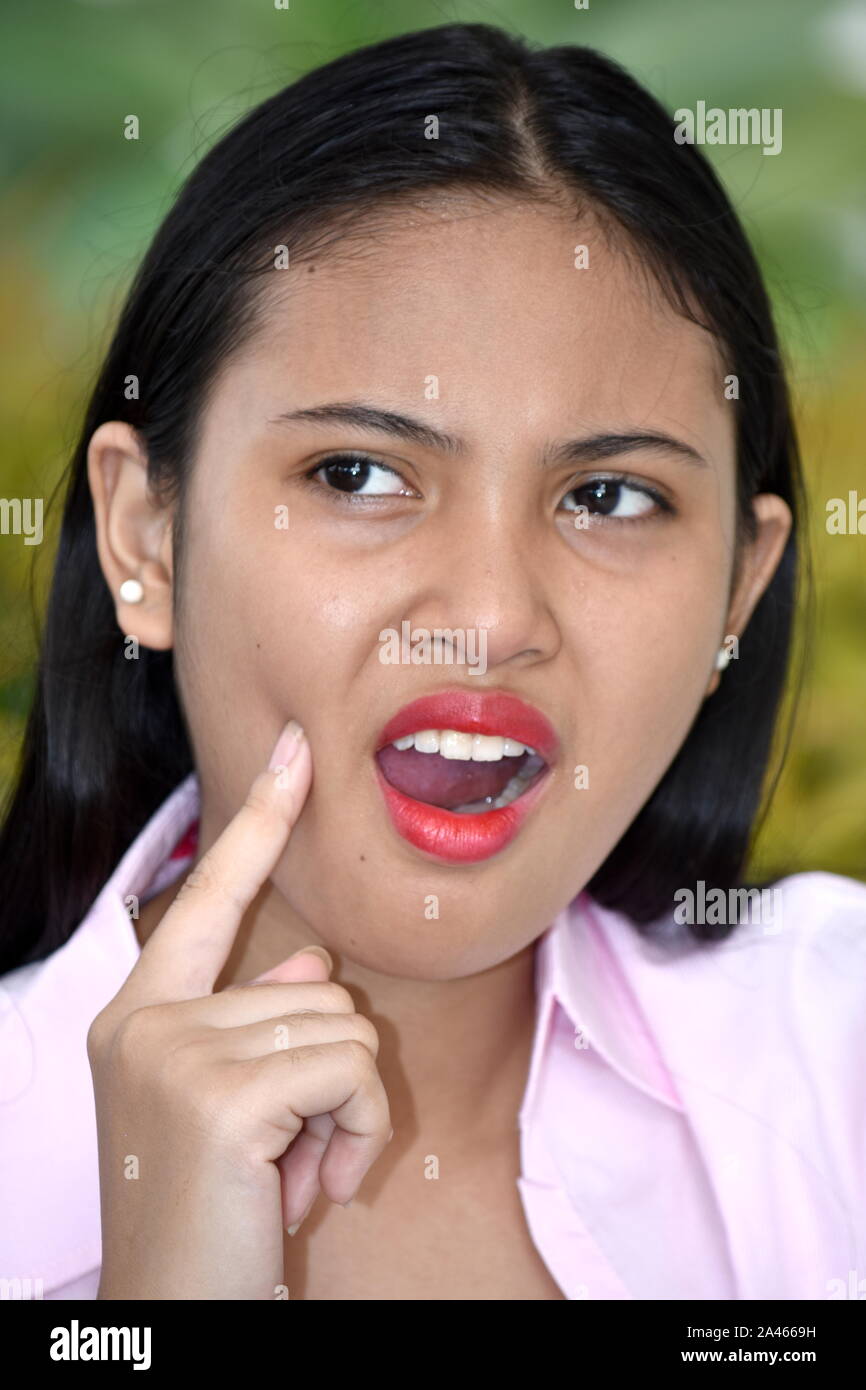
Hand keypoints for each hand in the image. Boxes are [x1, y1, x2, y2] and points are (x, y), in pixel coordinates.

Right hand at [87, 720, 390, 1298]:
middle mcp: (144, 1020)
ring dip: (348, 1112)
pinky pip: (353, 1070)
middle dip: (333, 1077)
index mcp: (139, 1013)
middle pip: (319, 986)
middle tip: (288, 1154)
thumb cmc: (209, 1213)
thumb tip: (311, 966)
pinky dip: (358, 1132)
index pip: (210, 895)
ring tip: (295, 1173)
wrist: (173, 1313)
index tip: (295, 750)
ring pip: (346, 1028)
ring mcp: (175, 1050)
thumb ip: (258, 1023)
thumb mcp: (229, 1107)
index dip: (258, 820)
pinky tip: (309, 1186)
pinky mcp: (221, 1090)